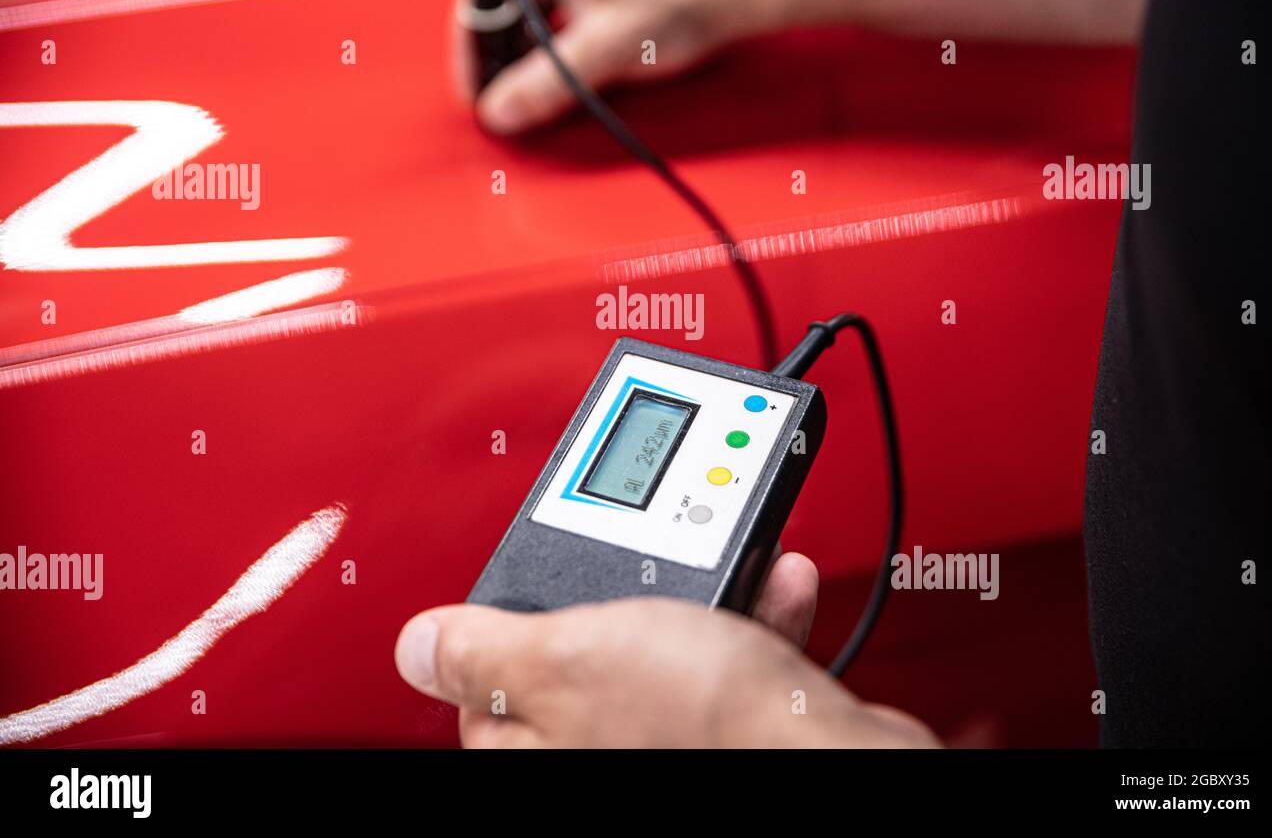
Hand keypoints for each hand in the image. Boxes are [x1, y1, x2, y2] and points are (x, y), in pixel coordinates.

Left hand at [395, 549, 938, 746]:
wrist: (829, 750)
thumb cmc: (699, 719)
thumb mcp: (566, 654)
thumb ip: (483, 647)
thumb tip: (417, 645)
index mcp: (534, 749)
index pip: (482, 691)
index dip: (505, 624)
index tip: (537, 583)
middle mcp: (599, 748)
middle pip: (580, 654)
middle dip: (621, 587)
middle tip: (641, 547)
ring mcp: (667, 737)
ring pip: (662, 643)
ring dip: (698, 586)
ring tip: (718, 546)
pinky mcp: (730, 724)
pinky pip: (726, 656)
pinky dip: (748, 611)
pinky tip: (764, 577)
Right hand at [453, 0, 762, 134]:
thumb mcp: (605, 49)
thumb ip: (547, 85)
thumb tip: (502, 111)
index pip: (482, 0)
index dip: (474, 56)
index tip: (477, 97)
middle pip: (505, 10)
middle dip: (504, 61)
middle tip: (505, 106)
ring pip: (532, 17)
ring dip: (532, 59)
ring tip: (536, 97)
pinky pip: (559, 17)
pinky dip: (557, 51)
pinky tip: (567, 78)